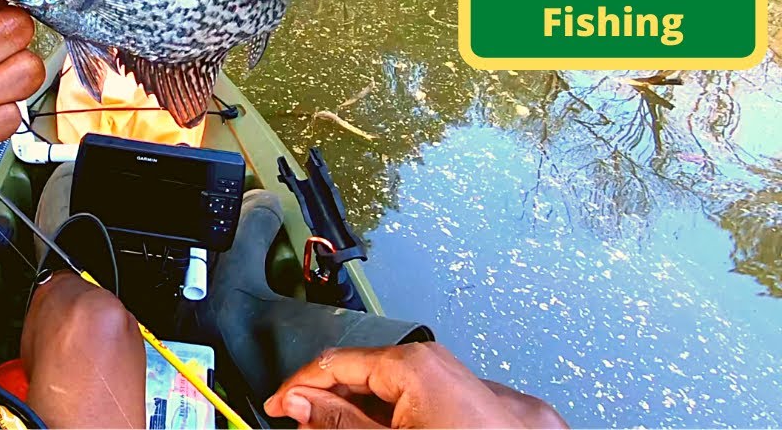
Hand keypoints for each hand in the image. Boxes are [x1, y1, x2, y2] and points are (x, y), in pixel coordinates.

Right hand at [264, 343, 567, 428]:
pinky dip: (414, 423)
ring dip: (376, 418)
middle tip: (307, 427)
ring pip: (409, 396)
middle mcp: (452, 367)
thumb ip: (337, 422)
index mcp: (417, 366)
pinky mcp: (505, 415)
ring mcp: (482, 391)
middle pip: (373, 377)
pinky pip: (444, 410)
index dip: (299, 386)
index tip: (280, 406)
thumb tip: (301, 402)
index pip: (338, 362)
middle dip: (337, 405)